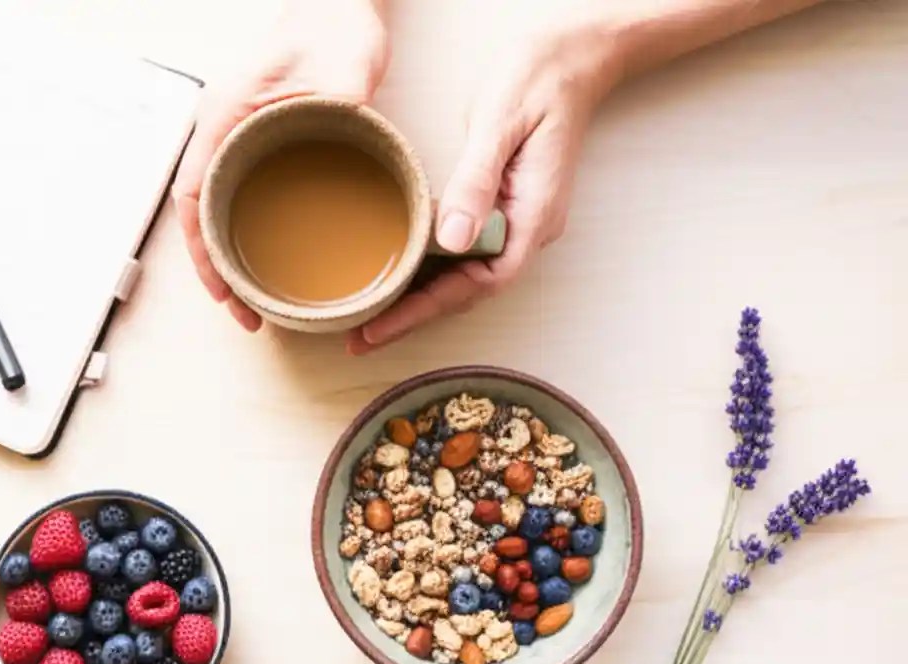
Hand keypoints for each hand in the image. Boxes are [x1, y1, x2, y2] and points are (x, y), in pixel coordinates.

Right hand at [171, 0, 390, 331]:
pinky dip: (245, 233)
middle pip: (202, 214)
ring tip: (254, 300)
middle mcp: (223, 133)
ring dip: (229, 256)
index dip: (203, 251)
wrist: (337, 5)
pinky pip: (240, 197)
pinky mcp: (259, 144)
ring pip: (218, 210)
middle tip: (244, 313)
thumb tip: (346, 128)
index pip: (196, 196)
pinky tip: (267, 257)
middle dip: (215, 269)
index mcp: (225, 118)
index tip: (224, 291)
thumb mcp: (341, 66)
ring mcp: (238, 139)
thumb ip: (340, 99)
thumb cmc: (331, 26)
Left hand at [347, 24, 622, 354]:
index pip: (477, 284)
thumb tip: (451, 241)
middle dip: (414, 318)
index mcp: (533, 216)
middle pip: (467, 292)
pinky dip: (430, 270)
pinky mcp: (504, 206)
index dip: (426, 312)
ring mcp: (517, 220)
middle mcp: (528, 228)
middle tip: (360, 338)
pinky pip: (464, 252)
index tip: (380, 327)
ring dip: (419, 300)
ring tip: (370, 320)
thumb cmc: (537, 79)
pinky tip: (399, 275)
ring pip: (465, 276)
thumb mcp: (500, 124)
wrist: (573, 55)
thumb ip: (477, 181)